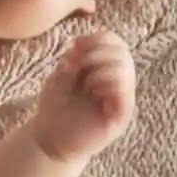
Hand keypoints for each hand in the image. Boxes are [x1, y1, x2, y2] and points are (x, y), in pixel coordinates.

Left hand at [30, 31, 135, 162]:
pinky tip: (93, 89)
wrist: (49, 138)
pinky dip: (109, 83)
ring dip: (102, 67)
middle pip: (123, 53)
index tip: (74, 45)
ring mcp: (120, 100)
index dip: (98, 38)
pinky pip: (125, 92)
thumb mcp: (59, 75)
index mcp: (104, 69)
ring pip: (126, 70)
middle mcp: (117, 82)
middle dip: (98, 51)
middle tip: (77, 62)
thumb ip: (73, 58)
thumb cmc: (54, 107)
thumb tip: (82, 43)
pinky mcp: (120, 116)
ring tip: (85, 81)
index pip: (116, 43)